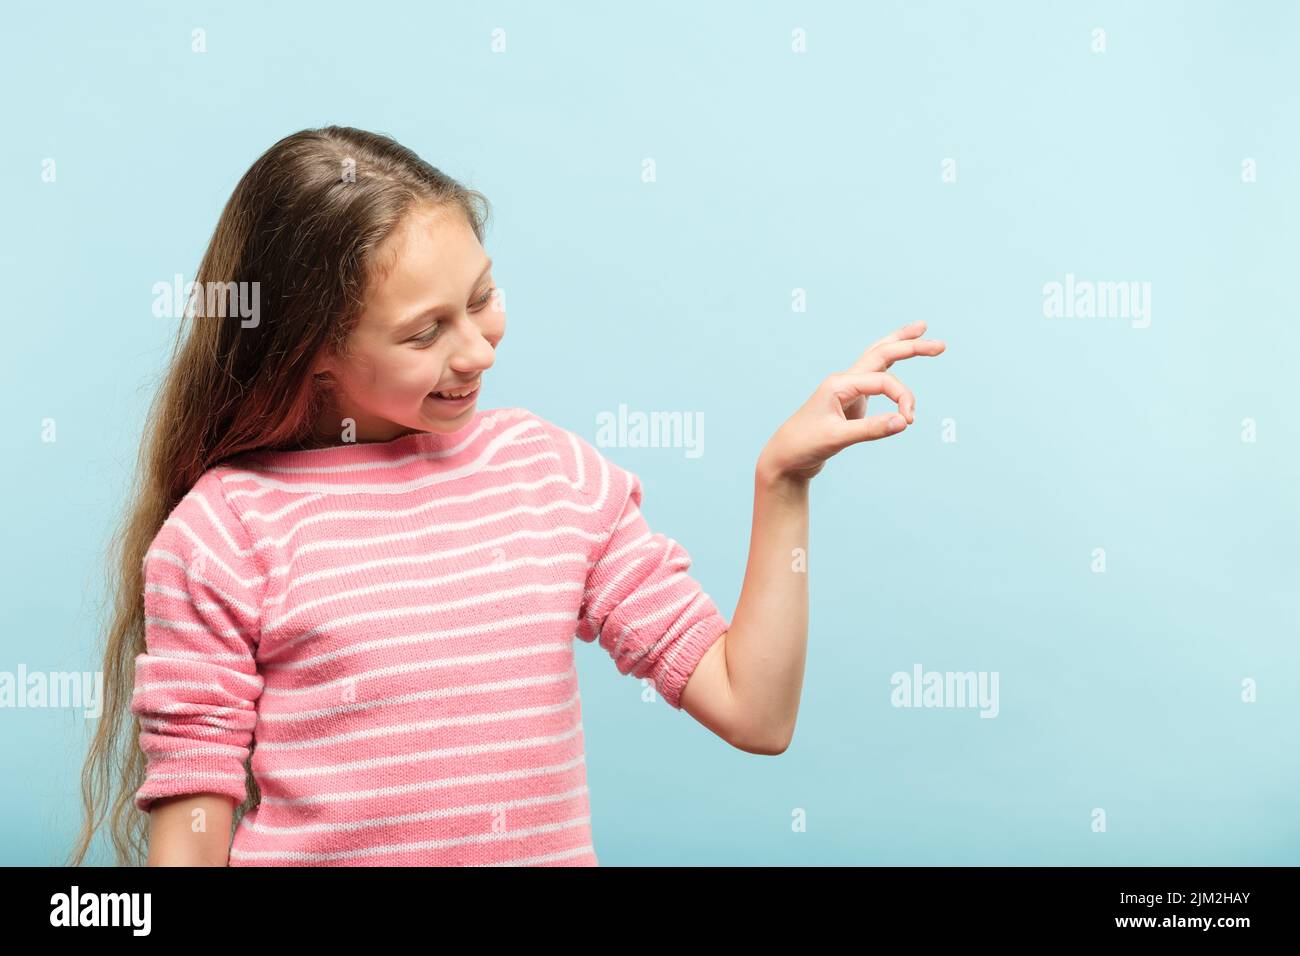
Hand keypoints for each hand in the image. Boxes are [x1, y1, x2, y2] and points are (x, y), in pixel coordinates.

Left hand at [758, 320, 945, 482]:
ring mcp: (847, 390)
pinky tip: (898, 360)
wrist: (784, 458)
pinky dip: (891, 367)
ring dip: (899, 346)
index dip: (903, 398)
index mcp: (839, 384)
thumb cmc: (804, 446)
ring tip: (920, 330)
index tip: (909, 421)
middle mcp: (843, 381)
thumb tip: (904, 421)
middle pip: (882, 354)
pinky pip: (875, 378)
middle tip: (940, 345)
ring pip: (877, 360)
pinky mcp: (850, 402)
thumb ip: (871, 429)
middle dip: (910, 346)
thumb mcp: (837, 438)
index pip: (883, 381)